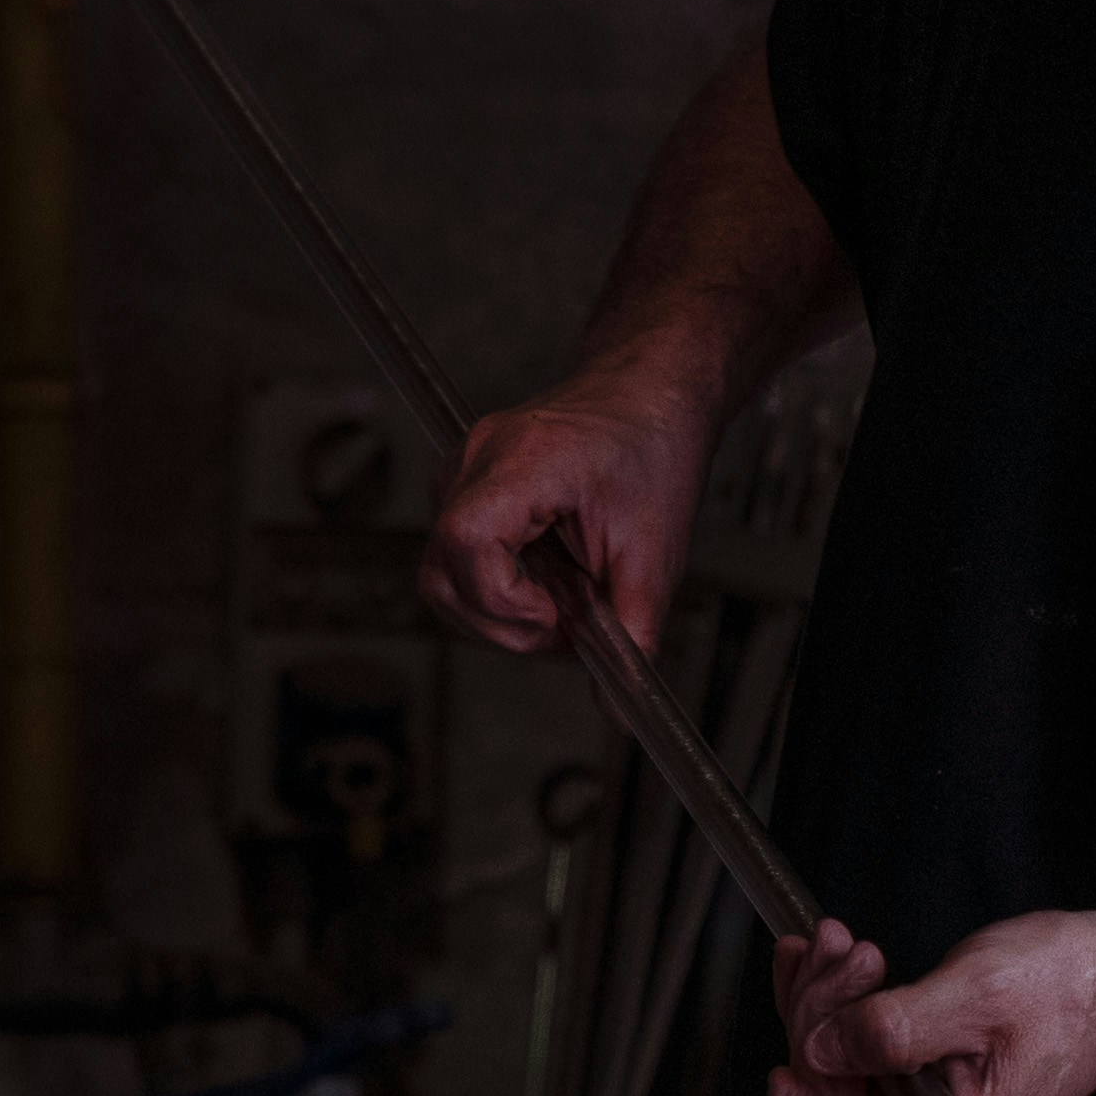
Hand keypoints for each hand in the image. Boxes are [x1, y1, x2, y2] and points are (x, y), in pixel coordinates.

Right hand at [423, 378, 716, 655]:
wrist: (649, 393)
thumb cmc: (654, 450)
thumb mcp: (655, 551)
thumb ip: (635, 630)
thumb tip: (618, 702)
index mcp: (526, 460)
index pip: (466, 541)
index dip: (503, 600)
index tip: (555, 615)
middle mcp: (478, 457)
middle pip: (441, 570)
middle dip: (499, 622)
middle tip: (563, 629)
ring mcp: (463, 467)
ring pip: (440, 569)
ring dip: (494, 609)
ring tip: (557, 608)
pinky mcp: (465, 482)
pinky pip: (455, 552)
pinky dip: (493, 583)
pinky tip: (542, 582)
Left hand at [763, 910, 1095, 1095]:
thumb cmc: (1073, 991)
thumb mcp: (977, 996)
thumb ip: (892, 1029)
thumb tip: (816, 1051)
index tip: (787, 1073)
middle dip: (815, 1026)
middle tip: (840, 956)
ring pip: (839, 1071)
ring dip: (825, 1001)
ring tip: (843, 943)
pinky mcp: (930, 1068)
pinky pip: (863, 1046)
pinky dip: (841, 999)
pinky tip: (839, 954)